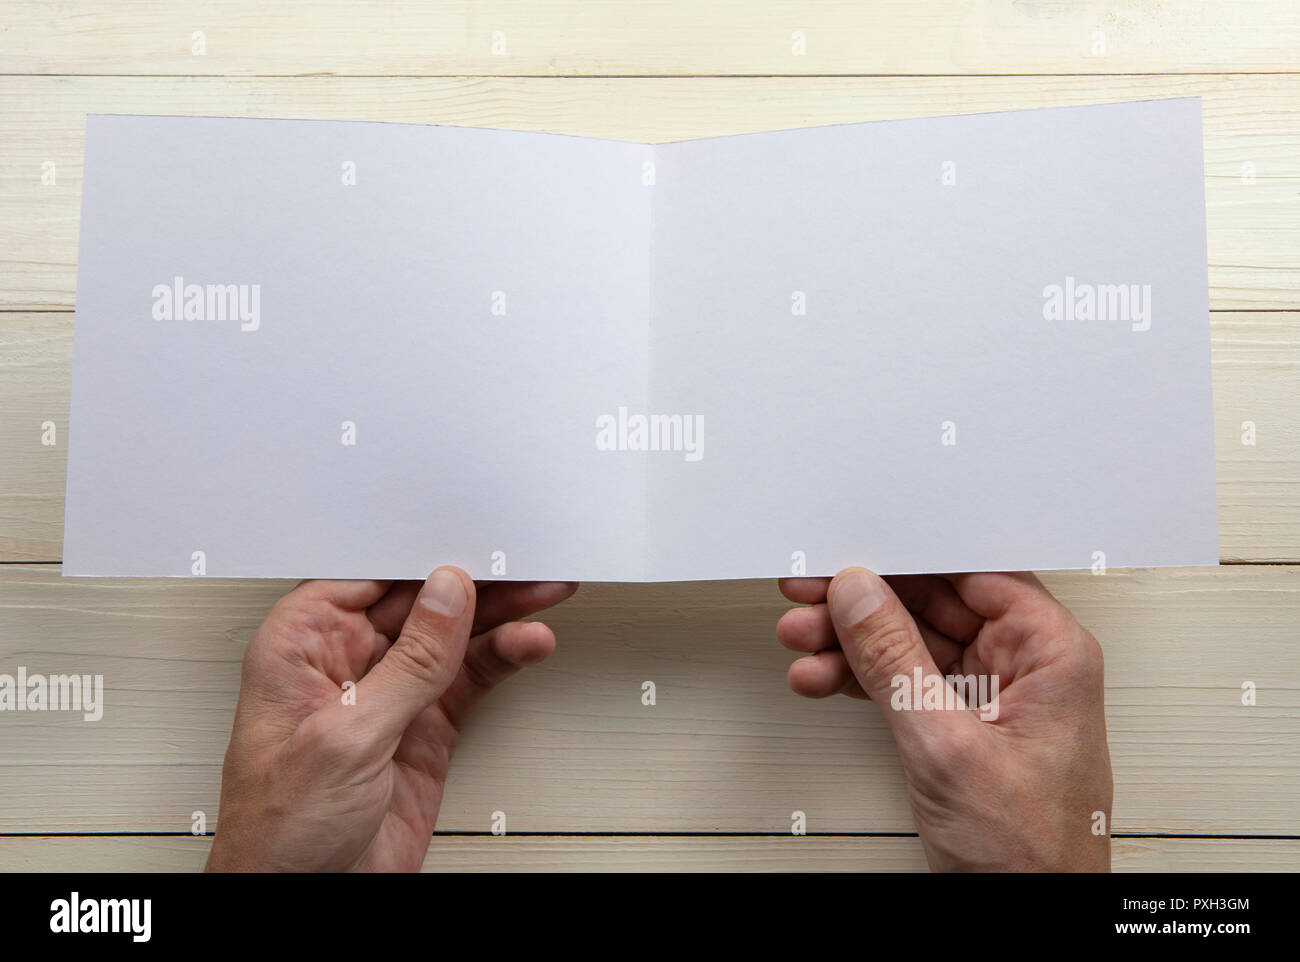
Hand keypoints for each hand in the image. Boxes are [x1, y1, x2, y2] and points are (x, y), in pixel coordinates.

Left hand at [206, 568, 576, 871]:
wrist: (305, 906)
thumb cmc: (278, 831)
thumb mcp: (346, 736)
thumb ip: (409, 664)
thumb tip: (447, 595)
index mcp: (301, 643)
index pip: (369, 573)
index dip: (420, 550)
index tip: (469, 535)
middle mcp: (347, 661)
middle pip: (422, 599)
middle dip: (476, 579)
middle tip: (527, 561)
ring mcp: (391, 694)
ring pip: (455, 636)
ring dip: (501, 615)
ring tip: (545, 595)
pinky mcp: (425, 726)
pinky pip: (472, 678)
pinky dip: (504, 658)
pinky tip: (529, 643)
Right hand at [777, 568, 1111, 870]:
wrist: (1032, 924)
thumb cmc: (1033, 855)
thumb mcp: (947, 744)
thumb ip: (895, 661)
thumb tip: (859, 595)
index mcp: (1051, 652)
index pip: (970, 573)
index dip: (903, 559)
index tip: (847, 555)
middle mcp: (1026, 666)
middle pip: (933, 604)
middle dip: (863, 605)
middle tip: (809, 598)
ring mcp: (994, 698)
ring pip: (910, 644)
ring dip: (851, 645)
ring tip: (803, 643)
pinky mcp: (964, 728)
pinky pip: (906, 683)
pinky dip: (861, 682)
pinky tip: (823, 678)